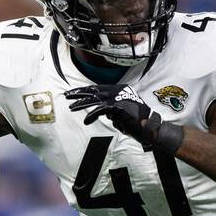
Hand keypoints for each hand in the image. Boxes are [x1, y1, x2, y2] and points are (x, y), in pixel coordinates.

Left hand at [65, 84, 182, 154]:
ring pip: (95, 98)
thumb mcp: (121, 114)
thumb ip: (111, 111)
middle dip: (79, 93)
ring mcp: (118, 97)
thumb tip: (102, 112)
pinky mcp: (117, 106)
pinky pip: (100, 110)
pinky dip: (92, 116)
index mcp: (119, 89)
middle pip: (94, 90)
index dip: (85, 90)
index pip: (98, 88)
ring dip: (82, 103)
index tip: (74, 93)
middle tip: (67, 95)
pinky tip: (86, 121)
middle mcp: (118, 90)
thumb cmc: (137, 123)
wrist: (149, 128)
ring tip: (71, 107)